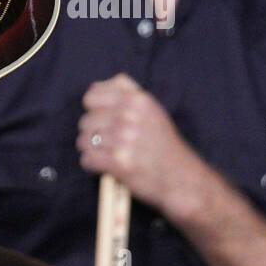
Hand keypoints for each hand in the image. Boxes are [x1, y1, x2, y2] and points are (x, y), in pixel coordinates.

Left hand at [76, 74, 204, 215]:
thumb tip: (95, 87)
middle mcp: (129, 115)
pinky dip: (90, 165)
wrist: (181, 179)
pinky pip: (87, 159)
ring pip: (84, 140)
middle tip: (104, 143)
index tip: (100, 119)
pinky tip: (102, 167)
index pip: (92, 96)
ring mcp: (123, 138)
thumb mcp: (153, 110)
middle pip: (86, 120)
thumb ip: (127, 94)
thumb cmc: (164, 145)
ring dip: (90, 150)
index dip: (92, 109)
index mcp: (137, 99)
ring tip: (103, 155)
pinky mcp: (118, 161)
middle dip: (91, 133)